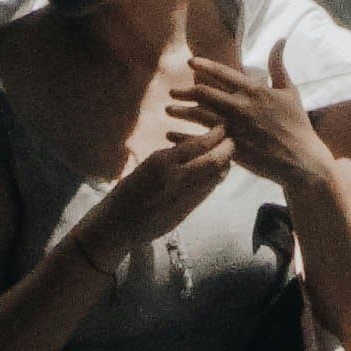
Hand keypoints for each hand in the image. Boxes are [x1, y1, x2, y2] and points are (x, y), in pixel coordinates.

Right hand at [80, 110, 231, 270]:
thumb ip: (174, 157)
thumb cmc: (129, 190)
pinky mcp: (185, 212)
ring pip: (215, 177)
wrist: (117, 224)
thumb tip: (199, 147)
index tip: (223, 127)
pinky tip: (215, 174)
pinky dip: (215, 180)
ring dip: (224, 165)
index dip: (216, 134)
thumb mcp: (149, 164)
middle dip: (227, 148)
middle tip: (232, 140)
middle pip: (214, 160)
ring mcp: (182, 197)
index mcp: (163, 161)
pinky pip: (207, 192)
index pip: (199, 144)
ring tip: (227, 156)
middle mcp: (175, 178)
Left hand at [179, 47, 333, 200]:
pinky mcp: (231, 148)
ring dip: (183, 112)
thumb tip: (280, 39)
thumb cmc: (296, 122)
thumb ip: (278, 65)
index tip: (191, 62)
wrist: (299, 157)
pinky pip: (203, 141)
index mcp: (254, 90)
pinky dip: (186, 138)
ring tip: (168, 110)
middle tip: (173, 90)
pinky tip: (174, 136)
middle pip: (206, 94)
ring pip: (201, 116)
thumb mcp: (289, 90)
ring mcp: (234, 128)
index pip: (223, 74)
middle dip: (187, 91)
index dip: (205, 67)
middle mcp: (240, 107)